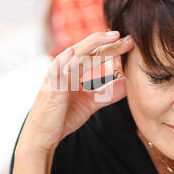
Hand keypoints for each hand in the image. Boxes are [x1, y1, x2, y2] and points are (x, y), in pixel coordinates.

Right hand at [20, 29, 134, 153]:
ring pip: (75, 54)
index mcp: (73, 71)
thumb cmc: (63, 117)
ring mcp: (56, 76)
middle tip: (129, 40)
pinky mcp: (50, 88)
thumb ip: (108, 93)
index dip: (112, 48)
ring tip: (112, 38)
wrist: (43, 136)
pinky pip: (55, 71)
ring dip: (94, 45)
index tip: (130, 44)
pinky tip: (73, 52)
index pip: (95, 54)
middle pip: (89, 50)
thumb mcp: (91, 102)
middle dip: (109, 44)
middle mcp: (64, 69)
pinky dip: (63, 60)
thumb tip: (129, 83)